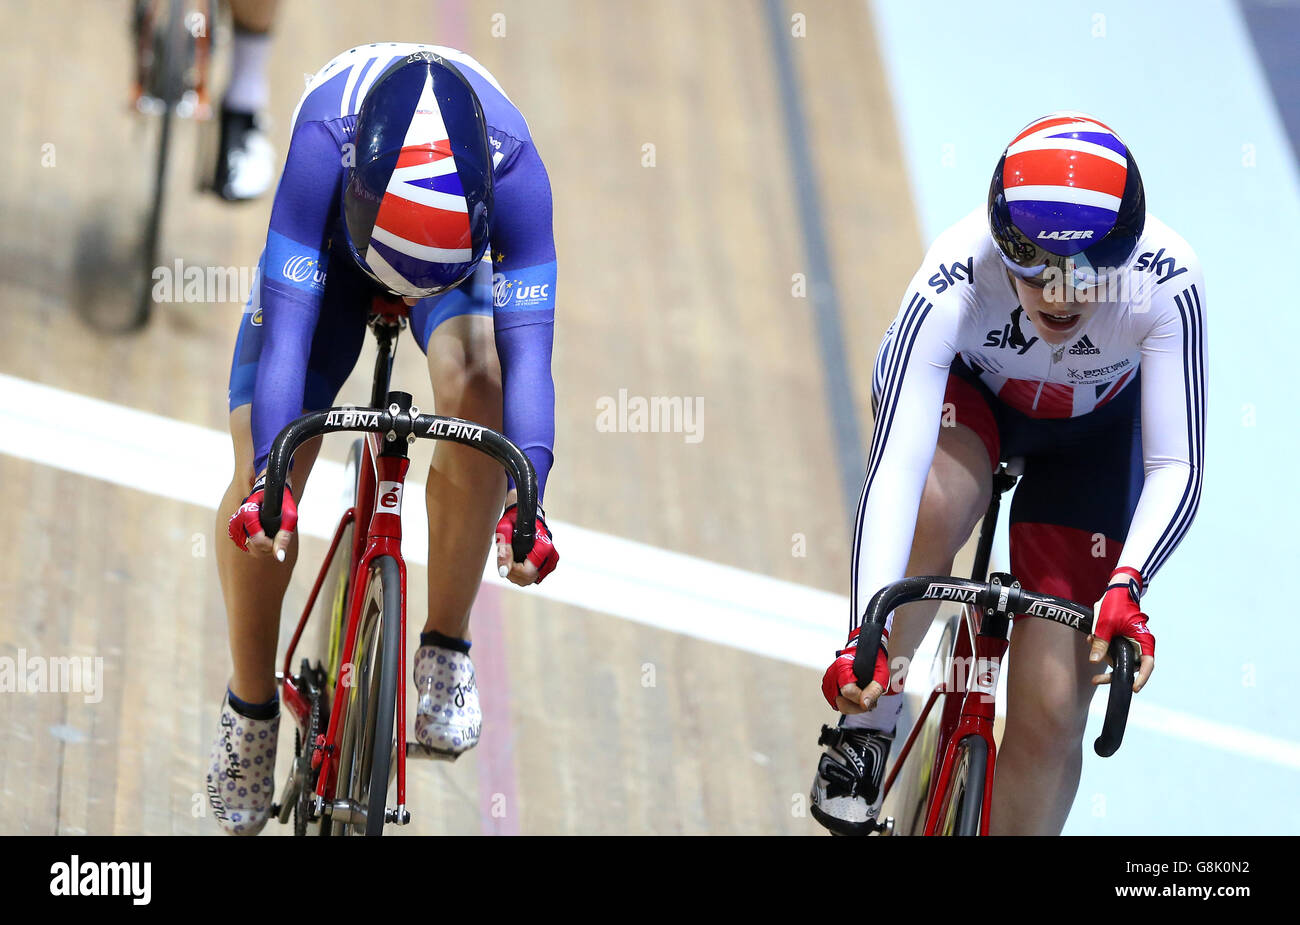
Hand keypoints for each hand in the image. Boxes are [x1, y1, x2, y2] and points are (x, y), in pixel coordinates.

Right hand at [228, 475, 297, 560]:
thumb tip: (280, 558)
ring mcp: (235, 523)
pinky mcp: (235, 528)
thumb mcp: (289, 516)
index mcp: (249, 510)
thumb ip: (284, 536)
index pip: (255, 537)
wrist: (273, 490)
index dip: (266, 544)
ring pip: (247, 547)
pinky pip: (243, 544)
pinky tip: (263, 537)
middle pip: (251, 545)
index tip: (275, 543)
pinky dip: (254, 544)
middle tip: (276, 540)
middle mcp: (239, 517)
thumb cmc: (282, 501)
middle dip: (265, 547)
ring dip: (260, 546)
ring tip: (271, 537)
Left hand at [494, 502, 557, 585]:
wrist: (524, 514)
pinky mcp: (548, 565)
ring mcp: (551, 561)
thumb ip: (504, 550)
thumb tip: (503, 572)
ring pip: (529, 579)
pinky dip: (521, 572)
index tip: (504, 558)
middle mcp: (551, 556)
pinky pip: (532, 576)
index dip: (512, 569)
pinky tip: (515, 562)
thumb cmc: (514, 519)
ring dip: (516, 572)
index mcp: (545, 547)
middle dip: (512, 572)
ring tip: (509, 559)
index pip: (527, 572)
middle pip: (528, 578)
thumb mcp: (504, 530)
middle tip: (505, 559)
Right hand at [822, 627, 890, 713]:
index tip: (871, 700)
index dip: (861, 700)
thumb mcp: (880, 675)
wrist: (866, 655)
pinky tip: (855, 696)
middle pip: (840, 702)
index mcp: (843, 666)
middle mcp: (832, 673)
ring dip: (852, 705)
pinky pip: (836, 703)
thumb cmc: (873, 663)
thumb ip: (873, 691)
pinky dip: (847, 703)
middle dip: (857, 706)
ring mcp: (829, 680)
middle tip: (868, 700)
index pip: (848, 692)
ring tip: (862, 696)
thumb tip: (864, 704)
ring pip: (838, 704)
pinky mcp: (828, 687)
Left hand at [1089, 566, 1154, 691]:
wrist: (1116, 589)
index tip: (1133, 688)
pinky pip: (1112, 650)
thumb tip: (1094, 661)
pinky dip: (1102, 648)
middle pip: (1129, 665)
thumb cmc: (1116, 604)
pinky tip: (1090, 638)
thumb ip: (1101, 642)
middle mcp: (1139, 644)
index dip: (1142, 678)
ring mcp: (1130, 642)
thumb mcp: (1105, 624)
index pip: (1147, 664)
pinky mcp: (1121, 640)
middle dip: (1112, 671)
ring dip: (1103, 654)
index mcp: (1144, 640)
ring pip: (1118, 658)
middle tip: (1096, 680)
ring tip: (1090, 639)